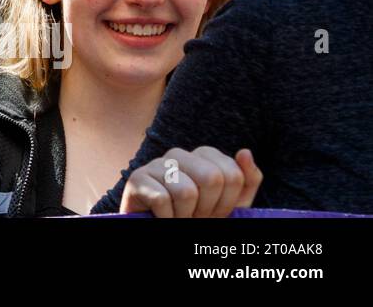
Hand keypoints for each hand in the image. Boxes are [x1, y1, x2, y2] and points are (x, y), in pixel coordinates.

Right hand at [120, 147, 262, 217]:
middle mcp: (178, 154)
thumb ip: (246, 180)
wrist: (164, 230)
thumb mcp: (231, 203)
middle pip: (211, 178)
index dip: (227, 202)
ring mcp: (156, 164)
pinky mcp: (137, 178)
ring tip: (178, 216)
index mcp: (203, 156)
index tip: (214, 211)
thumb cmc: (199, 217)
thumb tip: (245, 152)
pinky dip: (166, 217)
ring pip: (186, 192)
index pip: (232, 174)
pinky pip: (162, 200)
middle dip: (207, 208)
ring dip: (185, 215)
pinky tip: (162, 216)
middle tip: (196, 216)